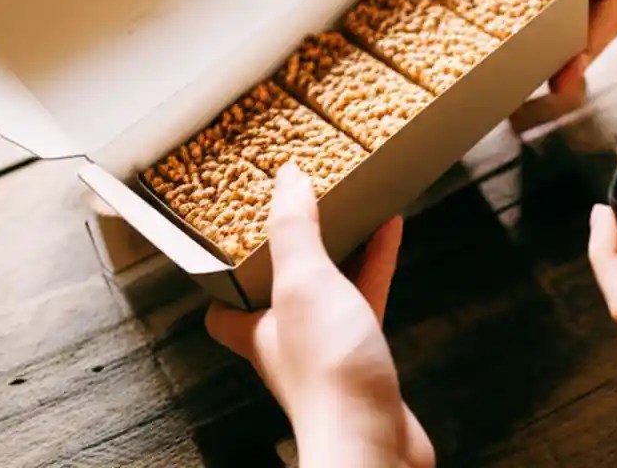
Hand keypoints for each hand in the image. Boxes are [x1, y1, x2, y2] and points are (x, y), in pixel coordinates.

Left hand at [206, 164, 432, 467]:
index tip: (234, 236)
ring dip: (339, 253)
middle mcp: (286, 344)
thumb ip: (294, 228)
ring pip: (329, 292)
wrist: (372, 439)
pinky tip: (392, 237)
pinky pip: (367, 300)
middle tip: (303, 210)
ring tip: (353, 208)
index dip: (226, 277)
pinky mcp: (368, 360)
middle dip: (292, 252)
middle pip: (280, 293)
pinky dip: (376, 266)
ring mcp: (328, 354)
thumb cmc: (327, 371)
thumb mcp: (304, 281)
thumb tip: (287, 176)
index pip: (223, 309)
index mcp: (255, 329)